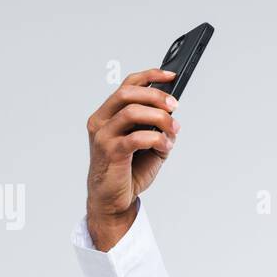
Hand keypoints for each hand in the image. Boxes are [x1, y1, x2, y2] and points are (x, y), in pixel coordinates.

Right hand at [84, 69, 181, 249]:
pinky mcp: (109, 152)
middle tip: (174, 106)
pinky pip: (136, 137)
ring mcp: (103, 136)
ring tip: (173, 129)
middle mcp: (102, 121)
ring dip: (159, 118)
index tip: (171, 76)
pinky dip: (156, 139)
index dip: (150, 76)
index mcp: (109, 114)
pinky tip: (165, 146)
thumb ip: (158, 130)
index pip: (127, 85)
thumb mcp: (149, 146)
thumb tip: (174, 118)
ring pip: (132, 112)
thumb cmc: (127, 172)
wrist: (113, 200)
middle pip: (128, 93)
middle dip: (156, 95)